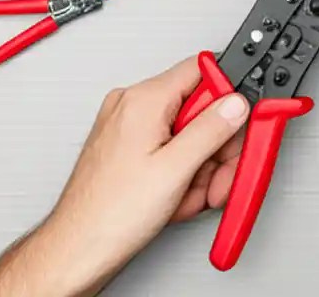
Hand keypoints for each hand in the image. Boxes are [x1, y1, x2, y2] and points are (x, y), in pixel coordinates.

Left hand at [38, 58, 248, 291]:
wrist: (79, 248)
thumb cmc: (110, 214)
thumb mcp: (175, 170)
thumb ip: (212, 130)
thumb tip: (235, 105)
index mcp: (143, 100)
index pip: (202, 70)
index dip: (227, 97)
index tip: (239, 123)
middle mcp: (132, 105)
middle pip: (199, 109)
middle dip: (216, 148)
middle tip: (219, 177)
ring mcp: (128, 127)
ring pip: (188, 135)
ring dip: (199, 170)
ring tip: (188, 196)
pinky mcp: (128, 148)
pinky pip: (170, 150)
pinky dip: (181, 174)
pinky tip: (176, 197)